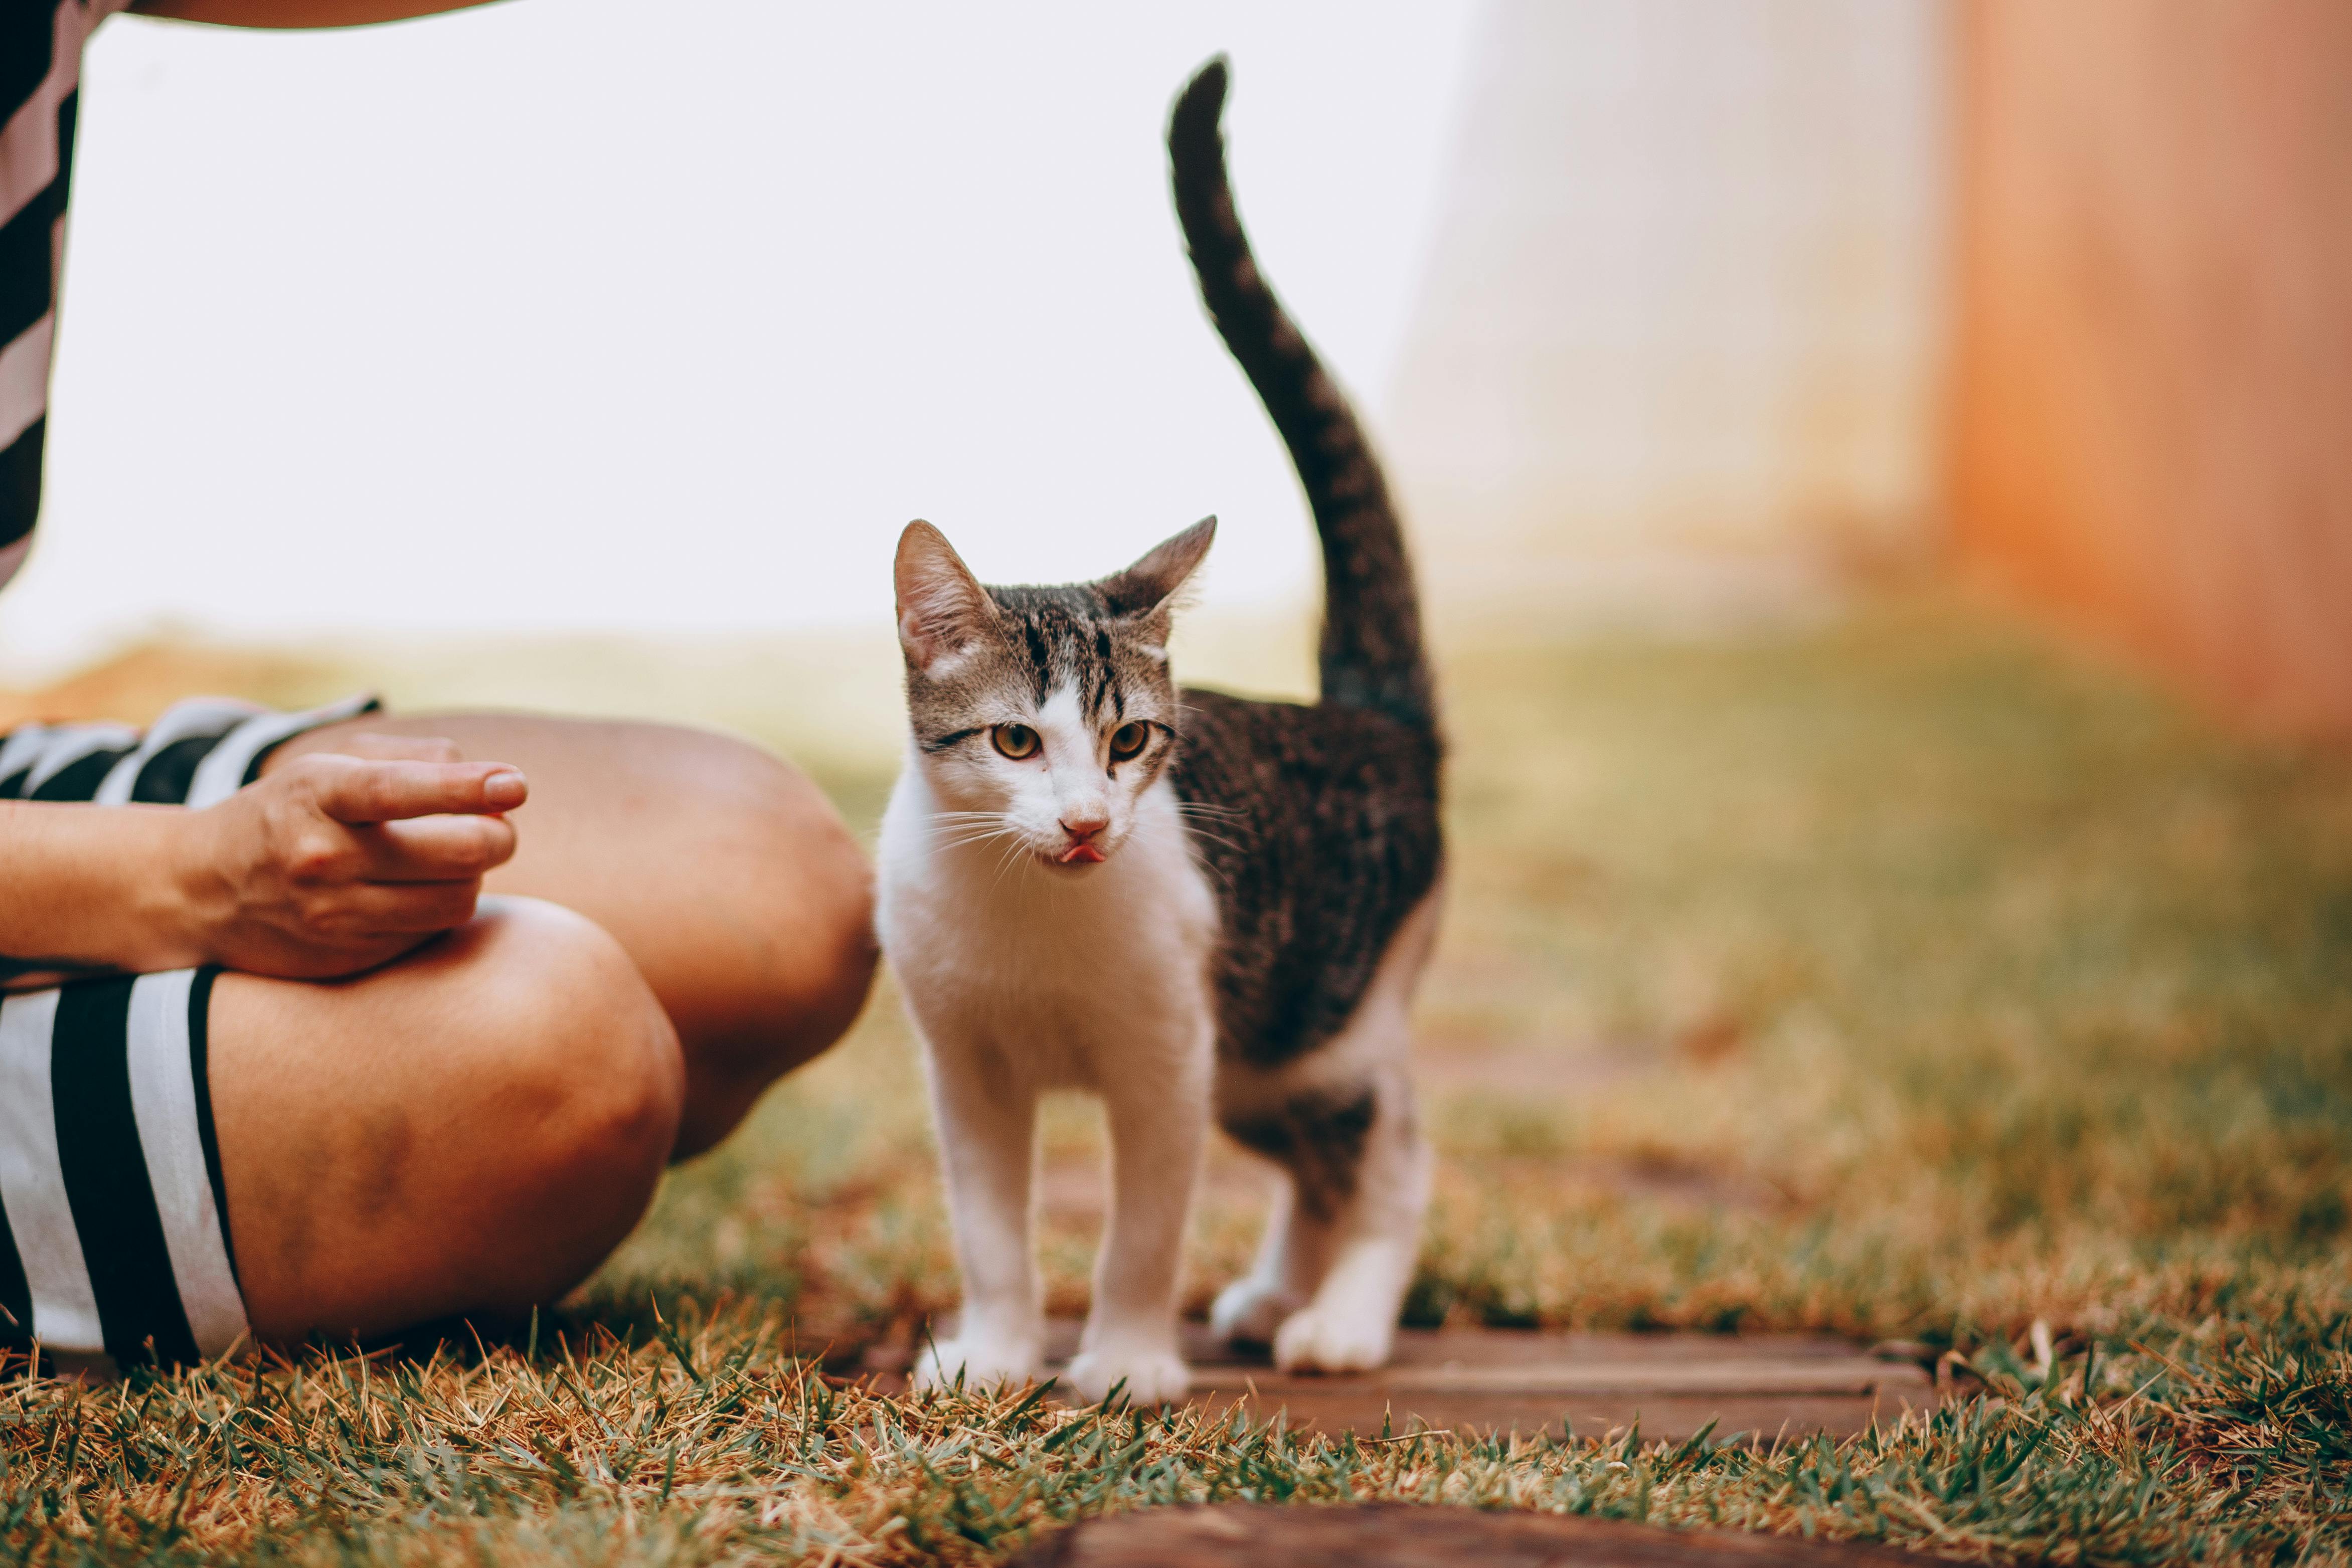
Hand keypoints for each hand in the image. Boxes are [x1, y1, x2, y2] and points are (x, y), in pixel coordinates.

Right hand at [172, 733, 526, 978]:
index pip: (400, 789)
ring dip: (473, 877)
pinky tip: (413, 894)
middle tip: (497, 827)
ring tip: (450, 860)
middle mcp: (322, 858)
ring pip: (456, 899)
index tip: (515, 785)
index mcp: (317, 795)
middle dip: (498, 837)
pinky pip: (430, 933)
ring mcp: (333, 916)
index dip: (466, 787)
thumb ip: (417, 759)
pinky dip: (439, 910)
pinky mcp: (348, 959)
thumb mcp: (333, 766)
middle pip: (457, 853)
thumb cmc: (290, 813)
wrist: (200, 890)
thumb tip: (495, 784)